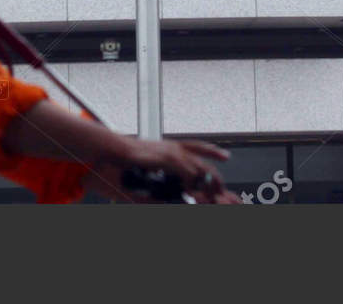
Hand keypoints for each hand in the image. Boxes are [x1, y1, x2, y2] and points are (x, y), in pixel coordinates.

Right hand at [95, 136, 230, 202]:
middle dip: (214, 177)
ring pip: (199, 168)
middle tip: (220, 188)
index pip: (198, 146)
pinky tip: (194, 193)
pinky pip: (188, 173)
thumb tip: (170, 182)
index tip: (225, 156)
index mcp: (173, 146)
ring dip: (206, 183)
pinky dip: (193, 184)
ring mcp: (173, 152)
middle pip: (203, 162)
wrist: (117, 150)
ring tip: (212, 196)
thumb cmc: (130, 156)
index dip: (213, 151)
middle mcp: (176, 148)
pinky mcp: (168, 159)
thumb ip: (163, 170)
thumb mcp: (151, 161)